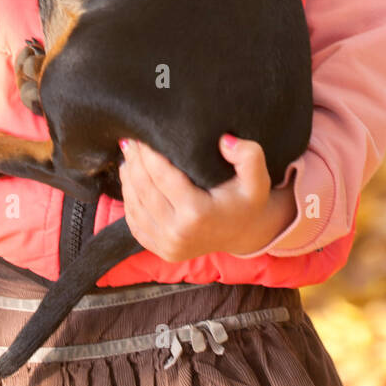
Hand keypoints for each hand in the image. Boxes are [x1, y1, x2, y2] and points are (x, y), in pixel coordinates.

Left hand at [117, 134, 294, 258]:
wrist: (243, 234)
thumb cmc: (247, 200)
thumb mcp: (257, 178)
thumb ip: (248, 155)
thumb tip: (224, 142)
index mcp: (197, 214)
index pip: (161, 176)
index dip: (148, 153)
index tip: (143, 135)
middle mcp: (177, 233)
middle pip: (144, 189)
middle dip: (135, 162)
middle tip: (131, 140)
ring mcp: (166, 245)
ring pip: (134, 205)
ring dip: (127, 178)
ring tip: (128, 155)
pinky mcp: (160, 250)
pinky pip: (134, 222)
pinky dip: (128, 198)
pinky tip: (129, 179)